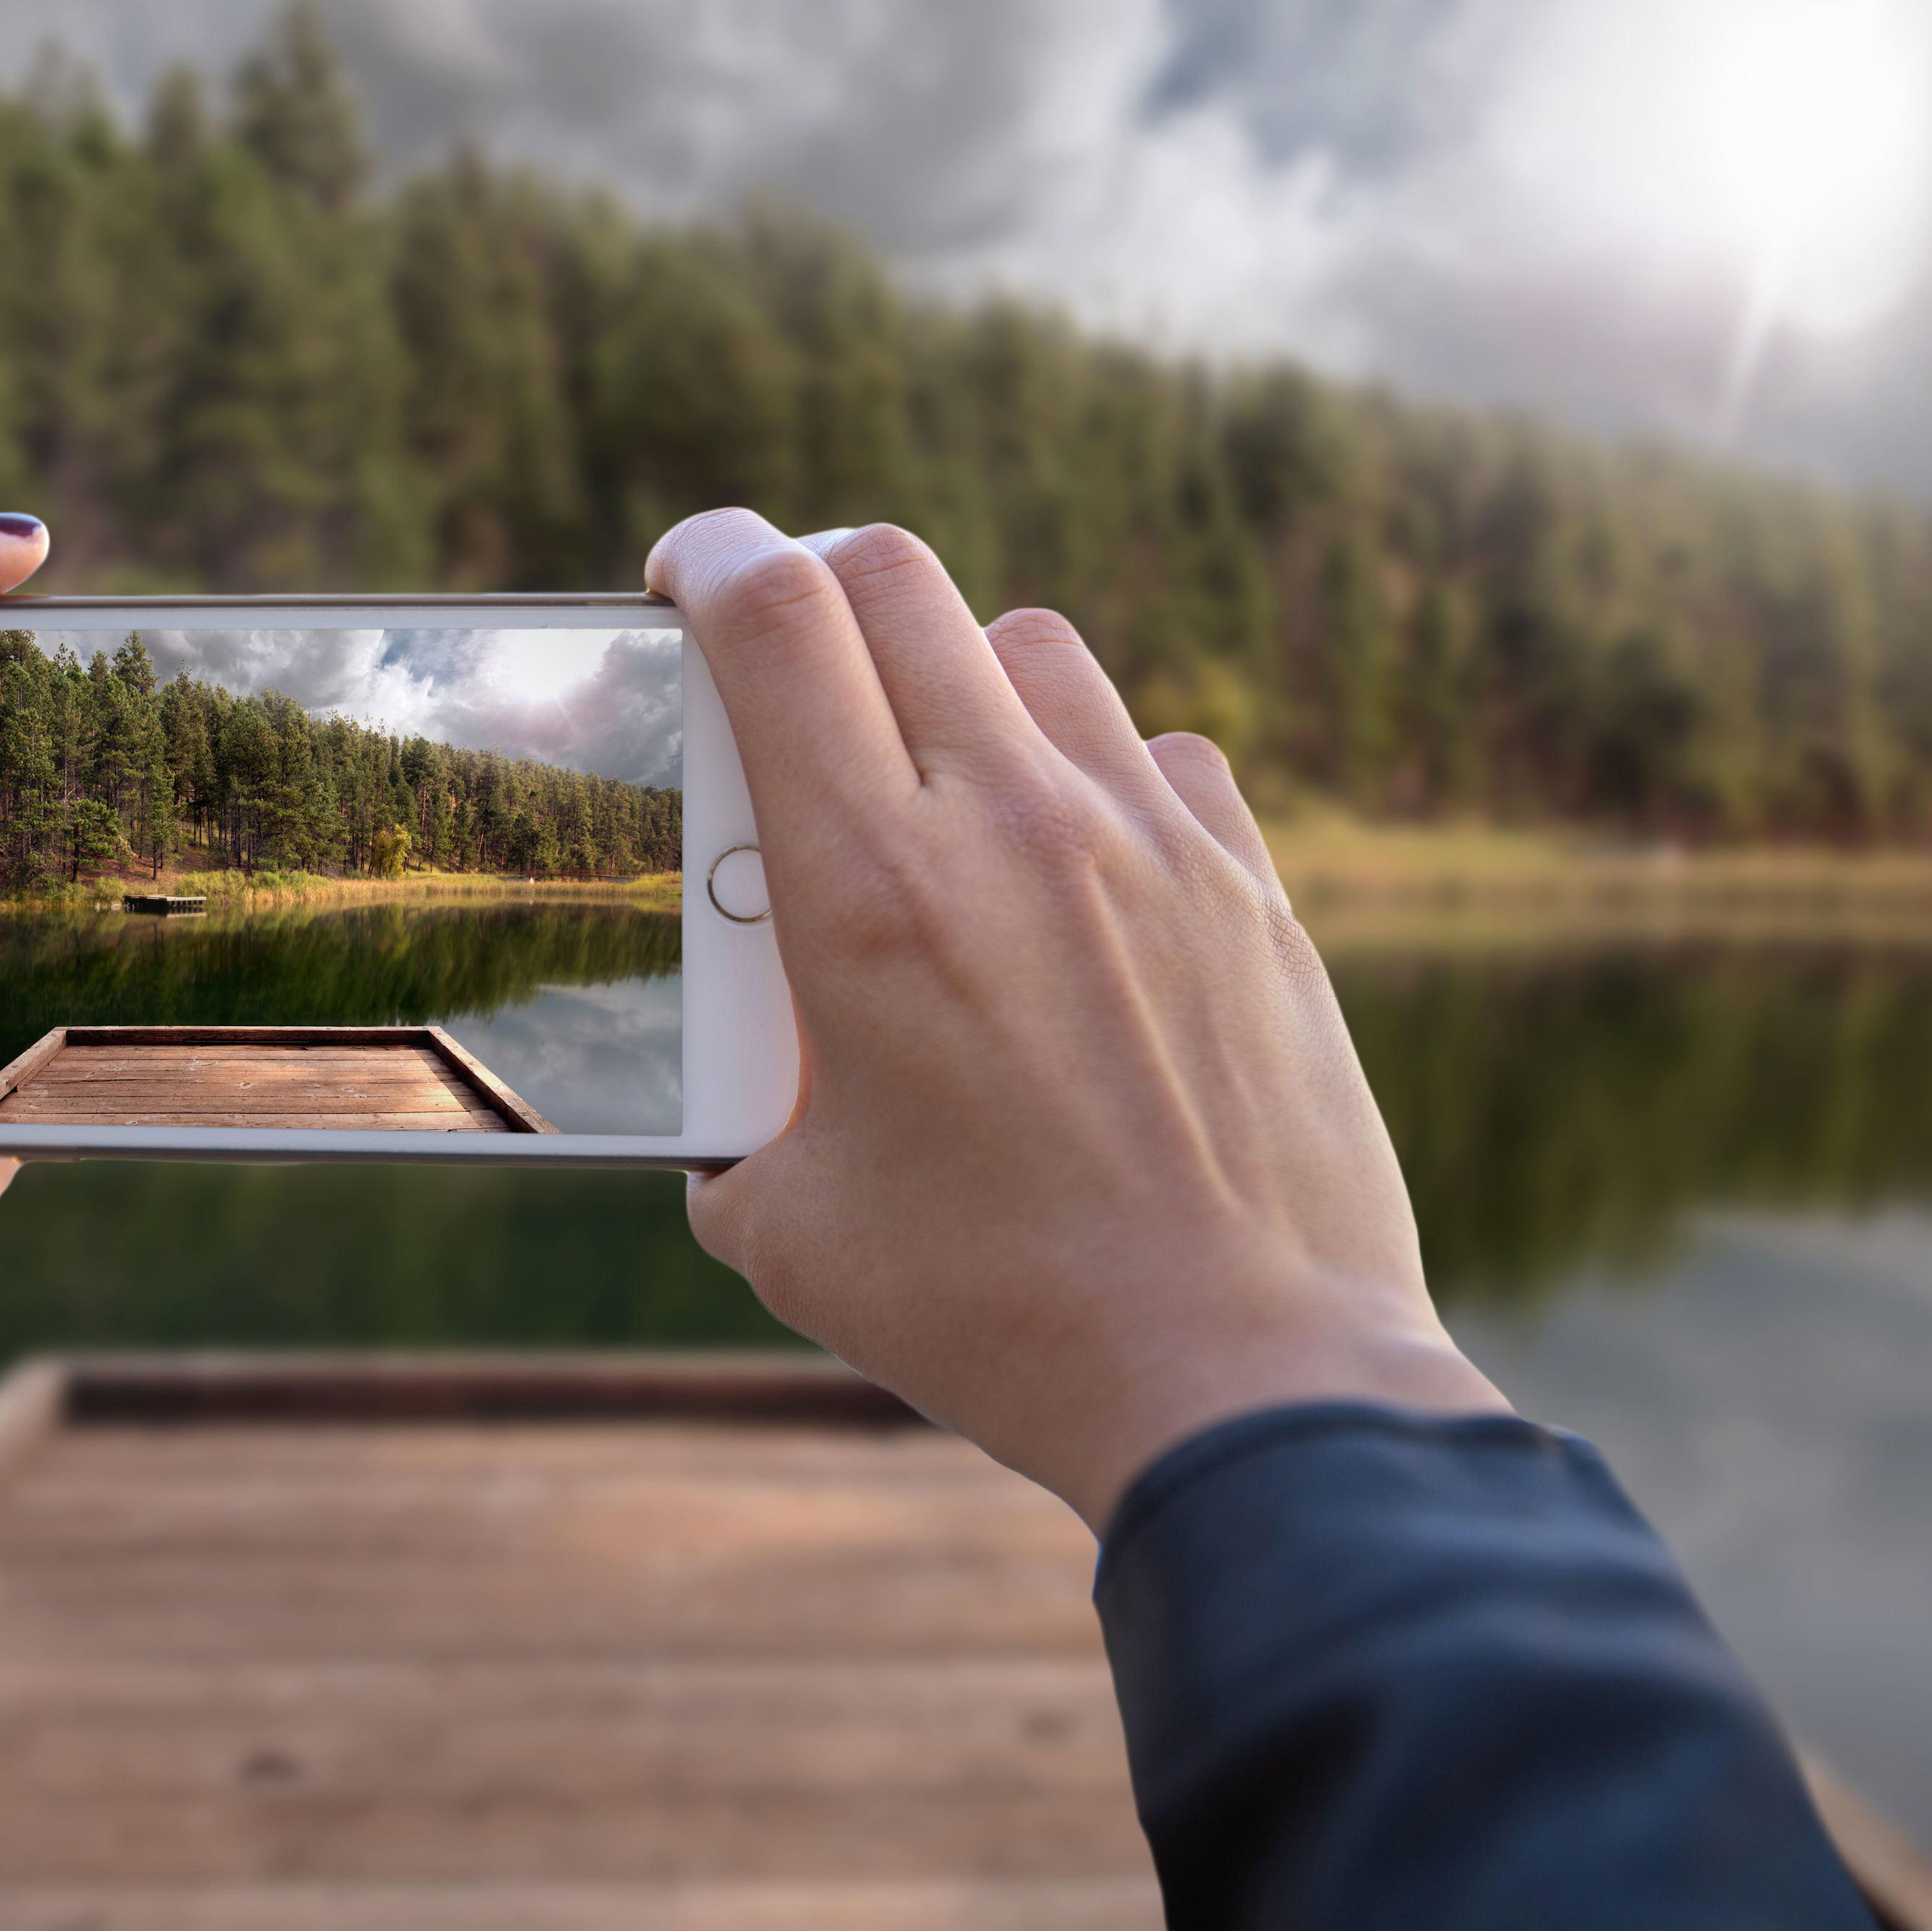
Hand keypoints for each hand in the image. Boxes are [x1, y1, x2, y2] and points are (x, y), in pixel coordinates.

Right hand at [652, 514, 1508, 1529]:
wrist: (1239, 1375)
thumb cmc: (998, 1315)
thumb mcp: (793, 1231)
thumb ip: (734, 1124)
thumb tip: (731, 1095)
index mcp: (867, 890)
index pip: (771, 614)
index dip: (708, 555)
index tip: (683, 572)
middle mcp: (1009, 824)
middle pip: (892, 575)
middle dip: (812, 584)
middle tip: (788, 661)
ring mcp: (1145, 839)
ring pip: (1031, 645)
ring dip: (958, 676)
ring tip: (939, 781)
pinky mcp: (1247, 886)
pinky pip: (1158, 749)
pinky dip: (1096, 770)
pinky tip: (1080, 865)